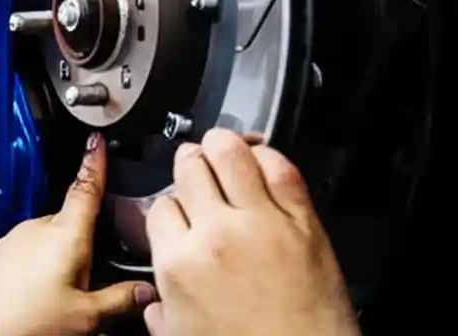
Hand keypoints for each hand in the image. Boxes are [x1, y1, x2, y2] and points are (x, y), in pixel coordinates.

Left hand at [0, 133, 155, 335]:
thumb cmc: (24, 323)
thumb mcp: (86, 317)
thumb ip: (119, 299)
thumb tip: (144, 292)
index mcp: (64, 234)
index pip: (86, 188)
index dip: (95, 162)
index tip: (97, 142)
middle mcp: (37, 229)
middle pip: (72, 223)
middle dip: (86, 243)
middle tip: (93, 277)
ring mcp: (14, 241)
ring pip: (50, 241)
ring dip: (61, 259)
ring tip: (64, 296)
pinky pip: (30, 253)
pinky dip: (40, 269)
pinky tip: (40, 298)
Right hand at [143, 129, 359, 335]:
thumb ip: (163, 315)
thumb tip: (155, 306)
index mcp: (178, 265)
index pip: (161, 206)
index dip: (168, 202)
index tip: (177, 206)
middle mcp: (215, 235)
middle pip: (191, 169)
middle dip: (190, 160)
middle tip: (194, 159)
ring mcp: (261, 223)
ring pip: (231, 155)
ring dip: (222, 142)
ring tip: (222, 143)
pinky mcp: (303, 222)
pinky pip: (283, 170)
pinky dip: (269, 156)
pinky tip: (264, 159)